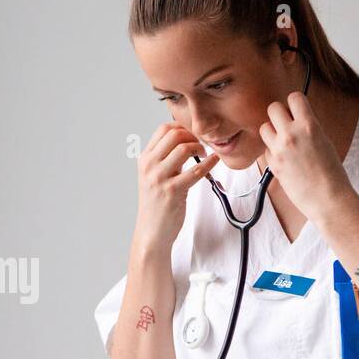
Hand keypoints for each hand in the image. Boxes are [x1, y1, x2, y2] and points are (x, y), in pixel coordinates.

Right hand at [132, 122, 216, 254]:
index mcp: (144, 160)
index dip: (182, 127)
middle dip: (192, 136)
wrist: (151, 231)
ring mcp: (159, 178)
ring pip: (183, 148)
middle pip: (174, 135)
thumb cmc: (156, 205)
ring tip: (204, 155)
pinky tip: (214, 161)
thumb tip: (184, 142)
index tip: (193, 135)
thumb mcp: (154, 177)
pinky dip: (209, 163)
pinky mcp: (172, 191)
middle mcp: (149, 166)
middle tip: (201, 145)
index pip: (162, 129)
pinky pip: (195, 171)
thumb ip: (165, 160)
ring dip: (200, 148)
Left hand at [257, 92, 352, 221]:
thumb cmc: (331, 172)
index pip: (294, 97)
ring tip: (284, 142)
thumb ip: (307, 127)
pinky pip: (266, 149)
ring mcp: (279, 149)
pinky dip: (272, 152)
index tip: (296, 109)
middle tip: (286, 124)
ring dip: (272, 132)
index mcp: (309, 125)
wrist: (327, 198)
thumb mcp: (324, 141)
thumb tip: (295, 119)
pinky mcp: (272, 164)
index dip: (294, 103)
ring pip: (264, 127)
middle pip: (273, 108)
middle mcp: (291, 134)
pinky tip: (285, 160)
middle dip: (279, 114)